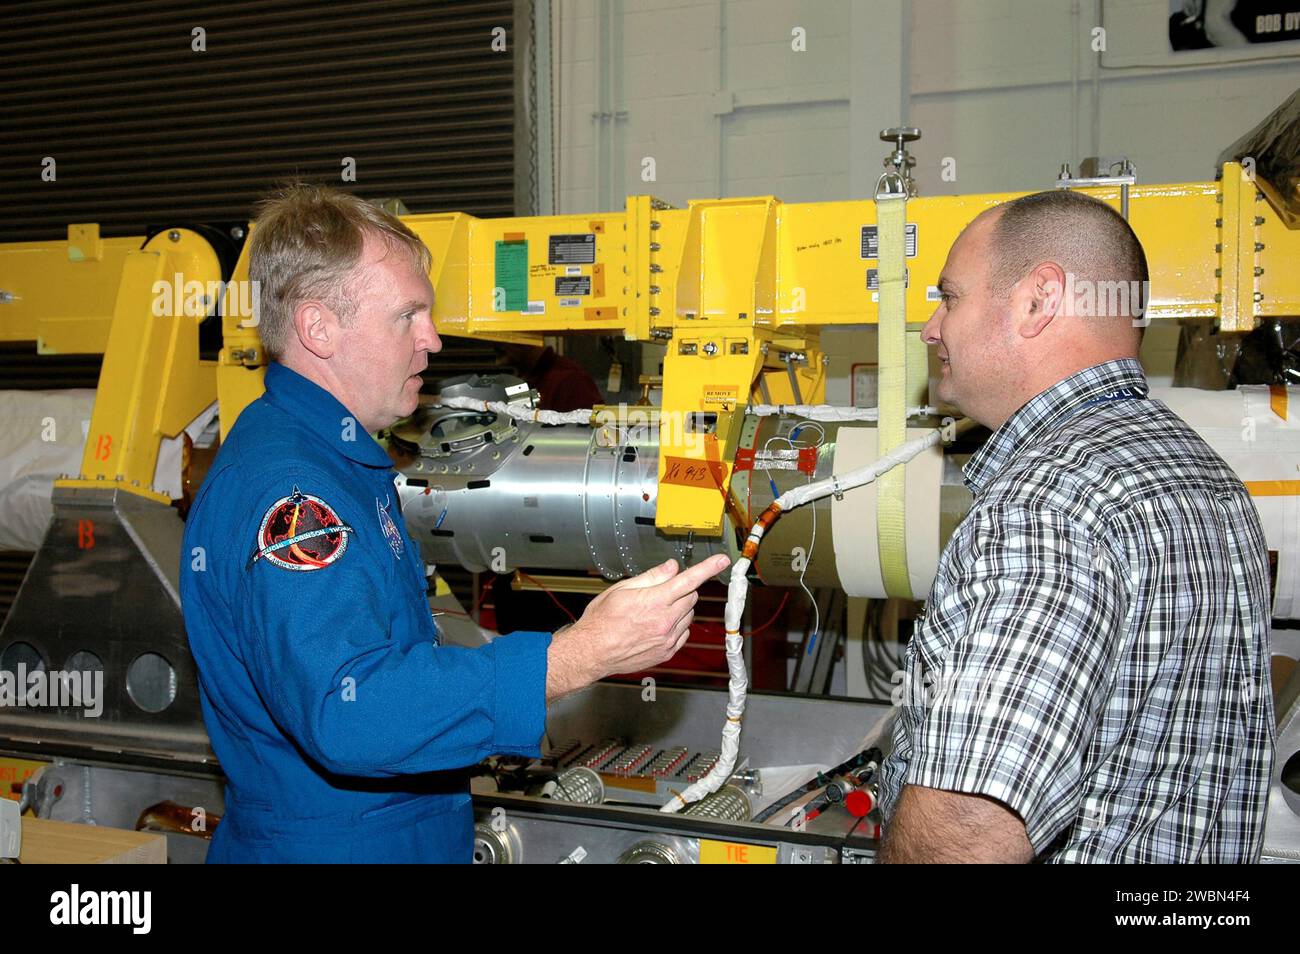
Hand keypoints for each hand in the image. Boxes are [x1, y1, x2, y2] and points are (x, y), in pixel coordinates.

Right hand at [545, 554, 730, 700]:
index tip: (722, 560)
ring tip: (653, 612)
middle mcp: (666, 621)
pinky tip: (656, 626)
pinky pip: (683, 633)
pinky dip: (676, 626)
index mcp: (655, 601)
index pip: (689, 580)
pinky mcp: (667, 652)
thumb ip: (651, 577)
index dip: (708, 568)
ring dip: (679, 608)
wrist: (592, 651)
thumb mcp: (622, 589)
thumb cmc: (602, 620)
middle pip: (691, 596)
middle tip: (662, 591)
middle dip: (682, 589)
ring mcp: (668, 639)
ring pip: (688, 615)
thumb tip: (671, 567)